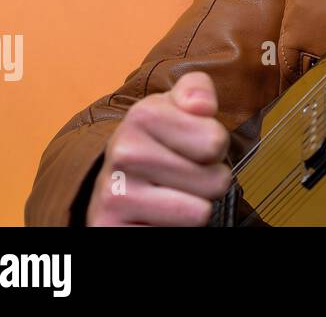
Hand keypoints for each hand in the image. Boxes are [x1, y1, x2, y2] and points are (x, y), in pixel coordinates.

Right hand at [85, 71, 232, 225]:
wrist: (113, 180)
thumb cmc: (157, 141)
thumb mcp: (177, 104)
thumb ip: (197, 89)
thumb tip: (202, 105)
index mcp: (143, 116)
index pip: (215, 143)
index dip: (216, 148)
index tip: (195, 146)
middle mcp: (123, 153)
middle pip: (215, 181)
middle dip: (209, 180)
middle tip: (184, 174)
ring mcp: (114, 196)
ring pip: (198, 213)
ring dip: (194, 208)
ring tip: (172, 194)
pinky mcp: (110, 230)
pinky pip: (175, 236)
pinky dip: (174, 230)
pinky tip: (156, 216)